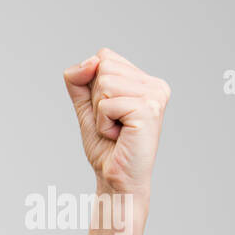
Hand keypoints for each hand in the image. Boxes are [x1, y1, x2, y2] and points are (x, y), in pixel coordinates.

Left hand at [63, 48, 170, 201]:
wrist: (116, 178)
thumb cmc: (106, 147)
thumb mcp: (86, 107)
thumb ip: (79, 80)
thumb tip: (90, 61)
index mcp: (144, 80)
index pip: (104, 57)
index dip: (92, 85)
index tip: (106, 111)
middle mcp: (154, 84)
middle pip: (103, 67)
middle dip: (95, 99)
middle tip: (111, 122)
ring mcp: (154, 95)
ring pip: (104, 84)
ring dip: (99, 113)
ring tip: (115, 129)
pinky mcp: (148, 109)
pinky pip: (107, 104)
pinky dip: (103, 123)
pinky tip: (118, 135)